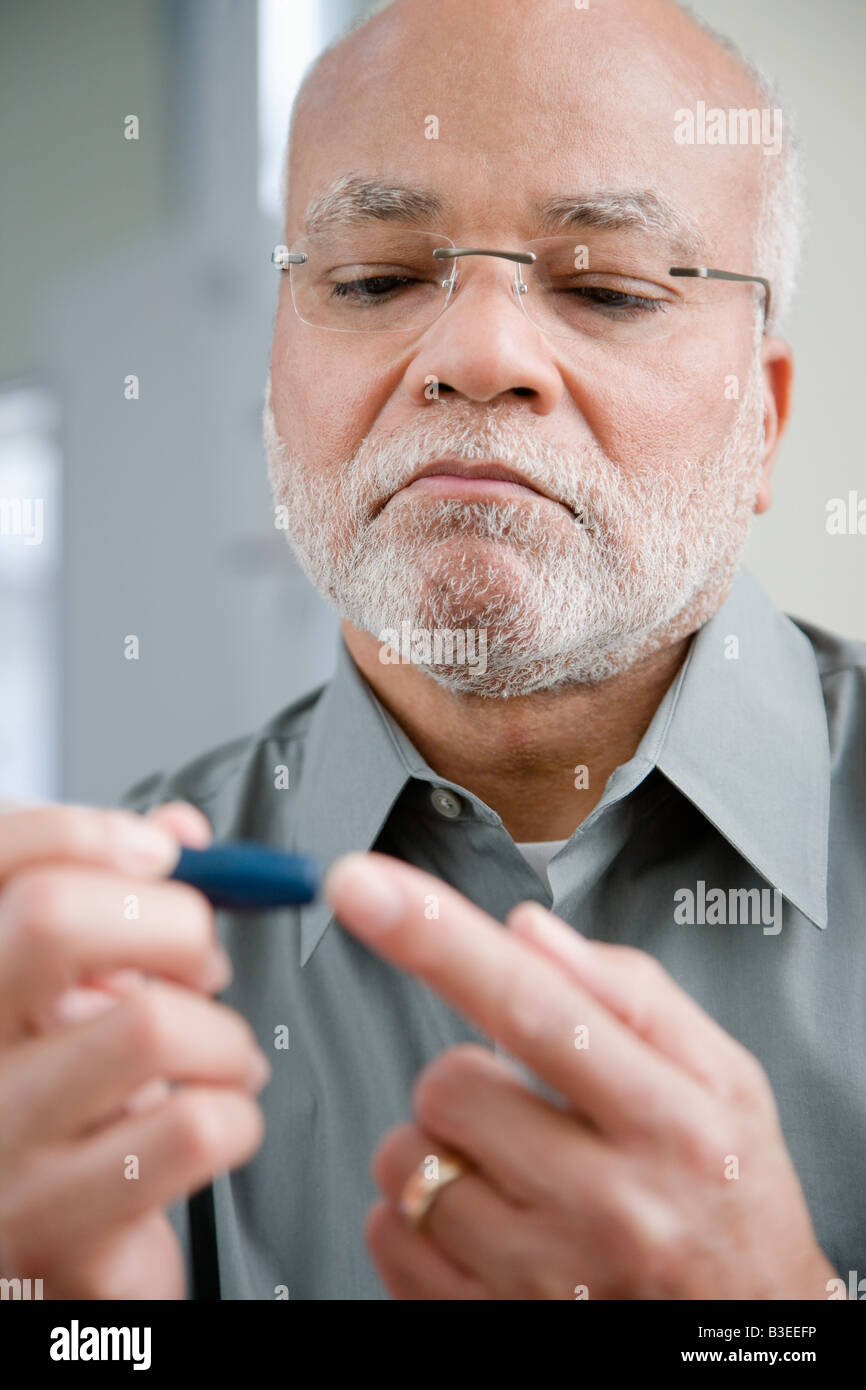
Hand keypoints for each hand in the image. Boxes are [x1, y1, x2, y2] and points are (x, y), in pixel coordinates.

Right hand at [0, 801, 268, 1299]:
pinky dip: (238, 1113)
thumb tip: (176, 832)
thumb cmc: (63, 1110)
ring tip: (219, 1059)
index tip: (160, 852)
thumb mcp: (66, 995)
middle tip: (199, 961)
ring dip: (223, 1035)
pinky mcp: (53, 1225)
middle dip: (172, 922)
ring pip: (149, 1026)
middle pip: (55, 921)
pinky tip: (218, 1121)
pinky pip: (191, 1128)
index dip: (88, 830)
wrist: (53, 1265)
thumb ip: (109, 901)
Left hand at [325, 853, 837, 1299]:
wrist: (749, 1332)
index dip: (438, 937)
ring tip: (510, 1169)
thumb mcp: (725, 1079)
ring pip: (408, 1163)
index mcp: (667, 1118)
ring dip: (438, 1148)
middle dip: (464, 1077)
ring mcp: (547, 1276)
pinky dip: (413, 1217)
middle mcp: (608, 1202)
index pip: (533, 1004)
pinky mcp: (491, 1326)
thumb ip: (628, 993)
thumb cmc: (734, 1200)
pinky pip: (391, 1241)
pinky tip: (480, 1220)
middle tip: (522, 1104)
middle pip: (450, 1084)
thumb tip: (526, 932)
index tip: (367, 888)